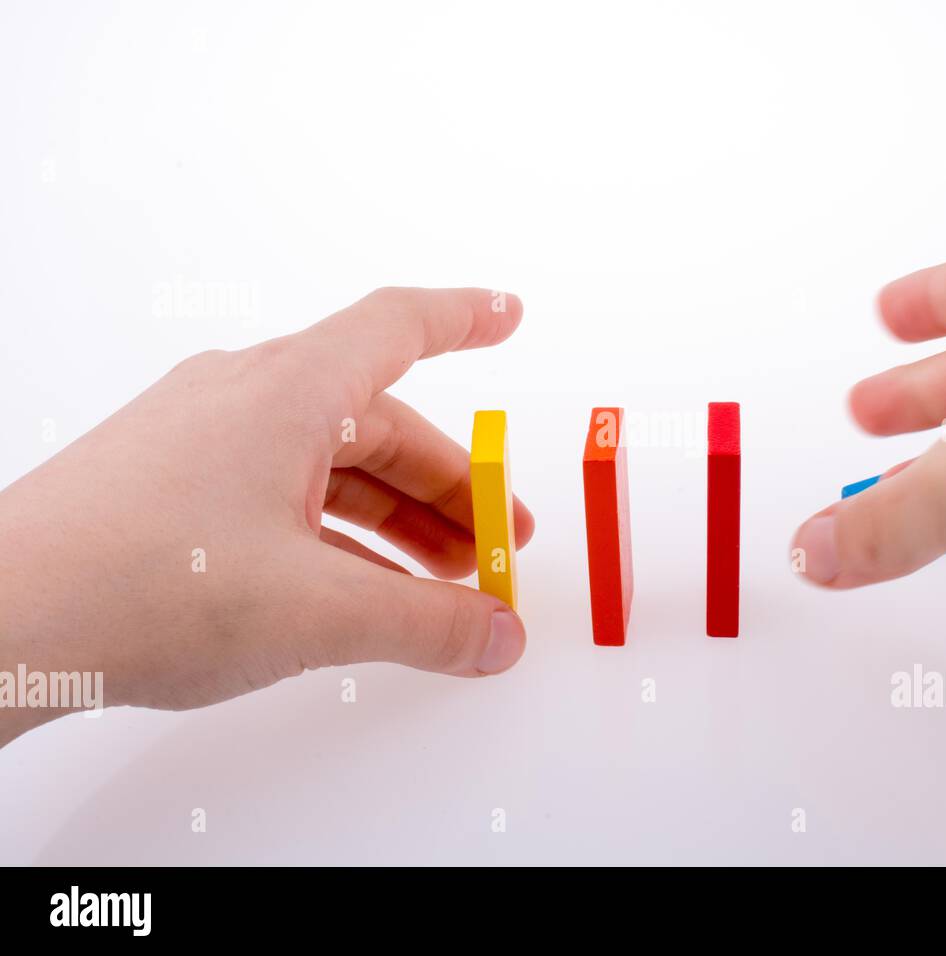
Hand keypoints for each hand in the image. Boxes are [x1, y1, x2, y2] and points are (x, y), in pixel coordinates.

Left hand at [0, 288, 533, 745]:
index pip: (397, 326)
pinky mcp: (171, 487)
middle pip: (376, 420)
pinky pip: (281, 495)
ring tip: (441, 582)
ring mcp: (202, 441)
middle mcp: (245, 398)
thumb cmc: (139, 583)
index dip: (464, 319)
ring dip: (396, 519)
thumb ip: (426, 622)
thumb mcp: (317, 610)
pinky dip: (336, 536)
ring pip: (329, 465)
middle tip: (495, 543)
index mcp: (289, 392)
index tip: (508, 314)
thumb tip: (496, 634)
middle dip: (447, 485)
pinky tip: (359, 593)